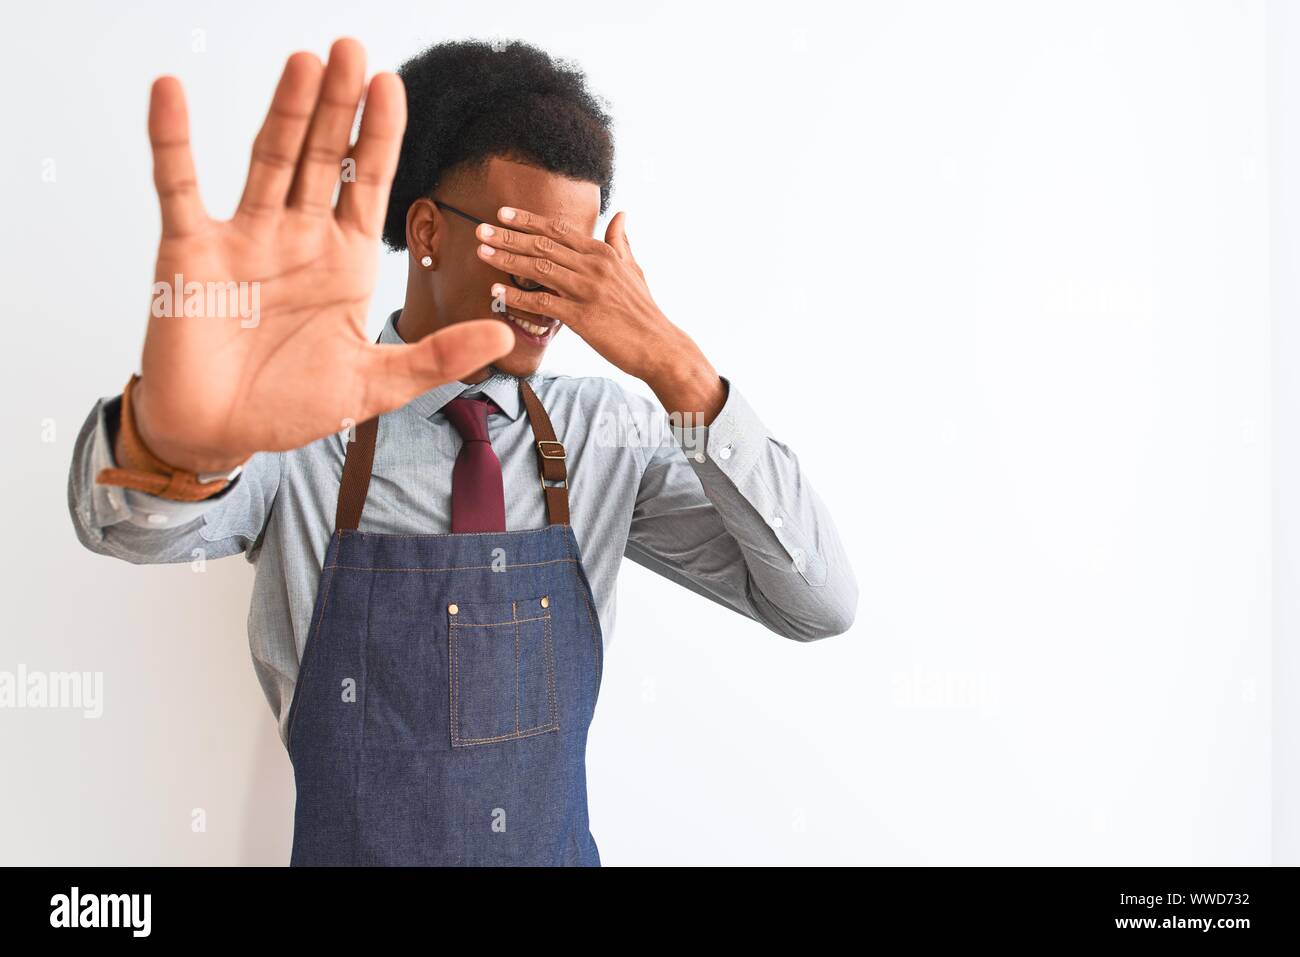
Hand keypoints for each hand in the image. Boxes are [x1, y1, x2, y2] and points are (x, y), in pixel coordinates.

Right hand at [134, 38, 513, 472]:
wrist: (220, 432)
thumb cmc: (292, 405)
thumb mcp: (375, 384)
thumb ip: (436, 357)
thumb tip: (501, 333)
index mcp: (344, 260)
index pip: (370, 185)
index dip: (381, 137)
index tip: (393, 85)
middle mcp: (297, 237)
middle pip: (324, 158)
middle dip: (339, 106)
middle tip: (352, 50)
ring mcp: (244, 237)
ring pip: (269, 161)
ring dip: (284, 112)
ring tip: (305, 62)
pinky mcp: (190, 250)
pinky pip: (179, 186)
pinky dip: (172, 141)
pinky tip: (171, 92)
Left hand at [475, 208, 724, 420]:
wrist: (658, 346)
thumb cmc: (643, 310)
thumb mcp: (634, 269)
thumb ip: (620, 242)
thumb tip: (621, 214)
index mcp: (603, 253)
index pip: (559, 230)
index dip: (528, 220)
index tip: (503, 213)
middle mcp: (594, 266)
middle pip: (543, 244)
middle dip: (508, 236)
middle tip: (481, 229)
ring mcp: (587, 291)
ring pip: (539, 268)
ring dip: (507, 259)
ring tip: (481, 252)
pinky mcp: (582, 317)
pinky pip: (543, 303)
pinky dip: (518, 296)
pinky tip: (496, 291)